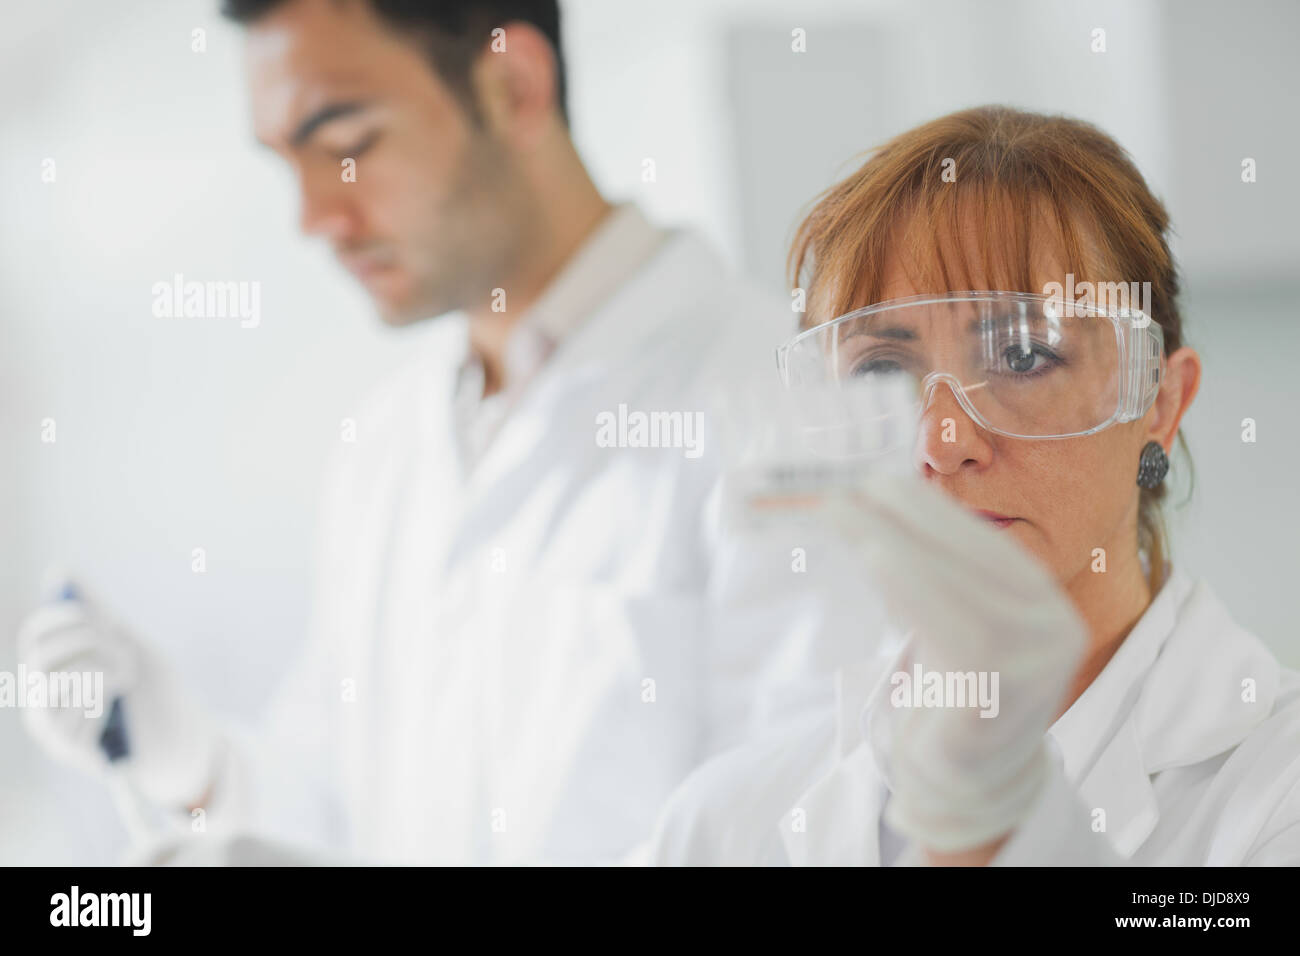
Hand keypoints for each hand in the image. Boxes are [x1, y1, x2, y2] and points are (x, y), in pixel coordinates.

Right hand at [16, 579, 221, 809]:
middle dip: (90, 642)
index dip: (67, 618)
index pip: (36, 633)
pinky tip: (113, 714)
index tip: (107, 619)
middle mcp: (41, 696)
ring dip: (102, 671)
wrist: (181, 741)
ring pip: (56, 681)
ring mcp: (49, 724)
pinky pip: (70, 712)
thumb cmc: (155, 693)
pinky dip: (101, 704)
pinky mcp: (64, 748)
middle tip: (125, 650)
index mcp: (56, 668)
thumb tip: (60, 570)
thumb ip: (96, 613)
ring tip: (125, 679)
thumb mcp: (129, 644)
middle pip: (41, 654)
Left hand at [828, 474, 1086, 853]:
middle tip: (848, 489)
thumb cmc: (950, 695)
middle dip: (907, 516)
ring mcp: (1035, 667)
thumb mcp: (952, 622)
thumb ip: (938, 574)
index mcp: (1045, 604)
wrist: (967, 784)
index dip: (929, 509)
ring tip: (843, 516)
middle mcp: (1053, 630)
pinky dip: (908, 587)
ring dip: (895, 543)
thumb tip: (876, 504)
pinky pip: (952, 631)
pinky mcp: (1000, 700)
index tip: (878, 481)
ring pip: (961, 589)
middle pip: (974, 557)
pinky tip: (871, 560)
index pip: (986, 543)